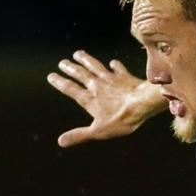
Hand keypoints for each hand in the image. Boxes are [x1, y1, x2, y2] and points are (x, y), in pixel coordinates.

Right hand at [48, 51, 162, 147]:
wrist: (144, 103)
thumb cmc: (122, 118)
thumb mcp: (98, 131)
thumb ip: (79, 135)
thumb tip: (60, 141)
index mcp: (88, 99)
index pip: (69, 88)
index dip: (59, 82)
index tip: (51, 76)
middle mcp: (96, 86)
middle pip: (80, 74)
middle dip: (70, 68)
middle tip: (62, 62)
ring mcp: (111, 79)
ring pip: (95, 66)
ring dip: (86, 60)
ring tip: (78, 53)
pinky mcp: (125, 77)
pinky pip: (118, 69)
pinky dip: (114, 65)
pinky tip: (112, 62)